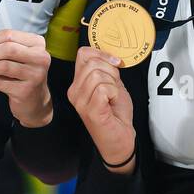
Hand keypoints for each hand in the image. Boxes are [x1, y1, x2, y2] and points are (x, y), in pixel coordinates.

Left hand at [0, 29, 52, 127]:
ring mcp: (34, 74)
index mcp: (37, 43)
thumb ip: (0, 49)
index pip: (9, 35)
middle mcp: (39, 57)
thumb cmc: (23, 77)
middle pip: (7, 49)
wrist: (34, 102)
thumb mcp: (16, 59)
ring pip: (2, 66)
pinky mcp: (25, 90)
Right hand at [68, 46, 135, 170]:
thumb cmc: (115, 115)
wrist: (119, 140)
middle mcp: (74, 91)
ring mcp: (80, 101)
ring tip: (113, 96)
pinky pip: (103, 89)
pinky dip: (114, 93)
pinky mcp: (90, 110)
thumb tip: (111, 56)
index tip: (115, 63)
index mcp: (78, 83)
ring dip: (113, 84)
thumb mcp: (113, 86)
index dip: (102, 54)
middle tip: (115, 86)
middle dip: (111, 70)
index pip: (83, 54)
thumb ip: (108, 71)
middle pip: (91, 62)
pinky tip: (112, 102)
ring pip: (97, 75)